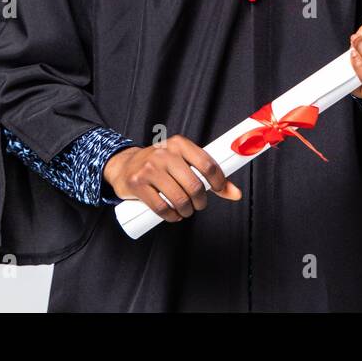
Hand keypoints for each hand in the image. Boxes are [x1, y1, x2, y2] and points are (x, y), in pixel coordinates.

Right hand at [102, 135, 241, 221]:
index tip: (218, 189)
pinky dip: (171, 216)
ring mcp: (149, 168)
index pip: (206, 163)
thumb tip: (235, 193)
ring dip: (187, 211)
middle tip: (198, 205)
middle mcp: (164, 153)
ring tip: (186, 210)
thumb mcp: (183, 162)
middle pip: (194, 185)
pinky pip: (161, 207)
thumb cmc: (160, 165)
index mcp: (179, 144)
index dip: (218, 181)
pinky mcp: (137, 184)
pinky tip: (173, 214)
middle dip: (200, 202)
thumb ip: (208, 175)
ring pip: (179, 199)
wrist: (125, 165)